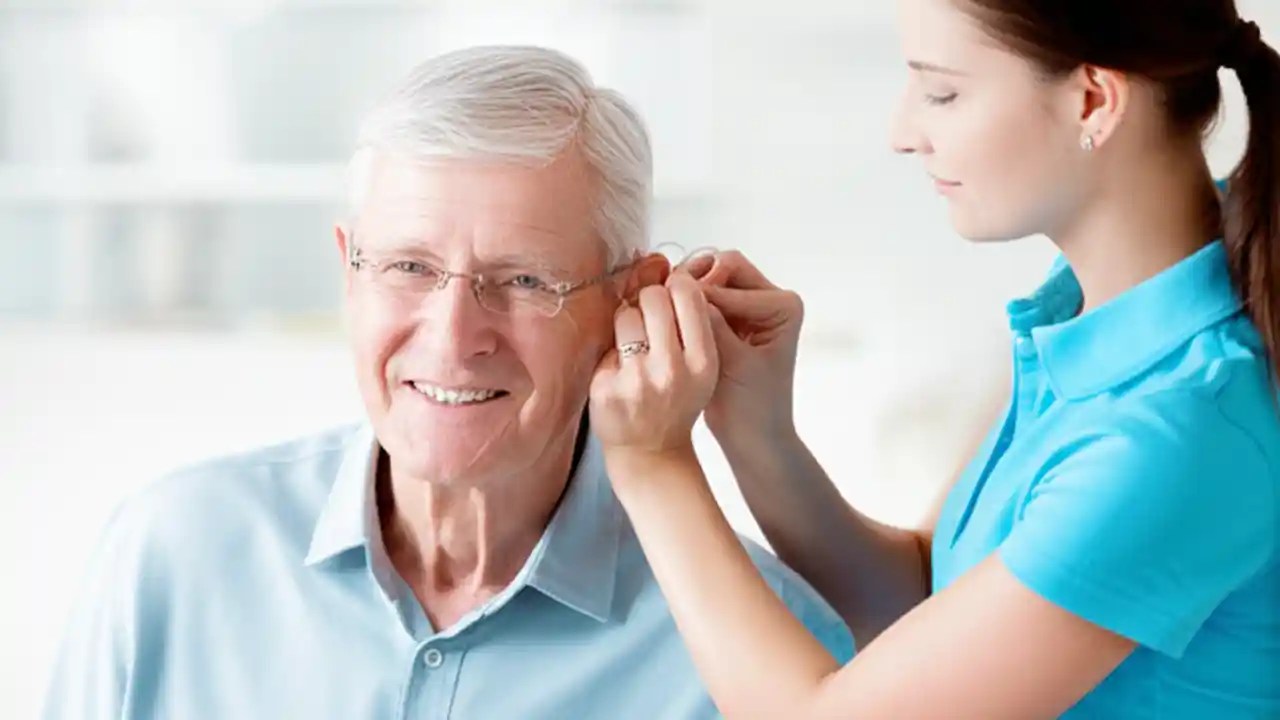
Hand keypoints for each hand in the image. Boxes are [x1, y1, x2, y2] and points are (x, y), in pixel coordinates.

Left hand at [589, 271, 719, 478]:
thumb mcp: (701, 368)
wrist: (652, 454)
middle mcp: (672, 369)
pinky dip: (611, 355)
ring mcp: (637, 380)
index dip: (675, 287)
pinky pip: (605, 345)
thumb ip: (691, 323)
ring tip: (634, 351)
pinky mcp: (606, 388)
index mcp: (703, 361)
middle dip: (648, 302)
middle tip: (649, 322)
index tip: (671, 296)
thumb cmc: (676, 403)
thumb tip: (664, 266)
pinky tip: (620, 375)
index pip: (686, 292)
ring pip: (625, 315)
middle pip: (653, 297)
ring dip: (627, 325)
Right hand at [682, 251, 804, 445]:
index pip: (732, 275)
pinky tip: (664, 319)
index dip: (699, 290)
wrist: (751, 437)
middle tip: (664, 301)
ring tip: (662, 311)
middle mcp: (771, 299)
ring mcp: (749, 308)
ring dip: (687, 293)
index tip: (670, 307)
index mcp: (783, 305)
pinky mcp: (731, 320)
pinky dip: (685, 305)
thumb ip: (711, 324)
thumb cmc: (751, 407)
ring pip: (710, 280)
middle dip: (693, 283)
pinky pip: (703, 300)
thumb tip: (684, 289)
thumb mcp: (732, 362)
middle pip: (722, 267)